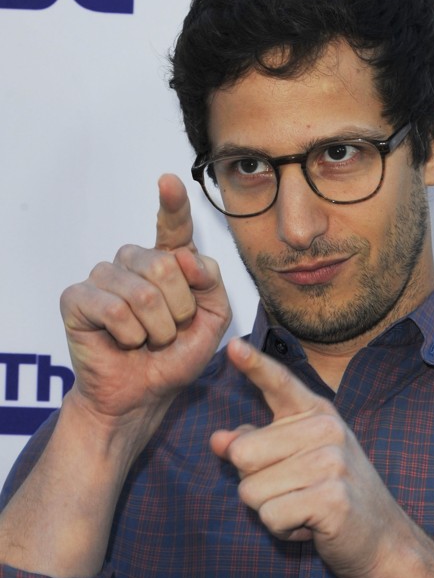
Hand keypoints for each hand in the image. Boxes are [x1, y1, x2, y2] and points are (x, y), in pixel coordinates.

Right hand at [60, 174, 231, 434]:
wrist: (142, 396)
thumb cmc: (173, 358)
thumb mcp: (212, 323)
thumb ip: (212, 286)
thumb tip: (187, 257)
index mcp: (167, 263)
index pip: (172, 228)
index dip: (172, 204)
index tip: (169, 181)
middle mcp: (133, 263)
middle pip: (164, 266)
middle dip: (179, 311)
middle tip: (169, 333)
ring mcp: (102, 278)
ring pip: (141, 292)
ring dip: (156, 329)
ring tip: (147, 341)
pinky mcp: (77, 298)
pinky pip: (114, 310)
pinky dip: (129, 335)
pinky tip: (124, 342)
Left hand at [210, 338, 412, 577]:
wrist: (385, 541)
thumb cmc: (335, 498)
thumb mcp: (297, 463)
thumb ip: (256, 446)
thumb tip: (218, 440)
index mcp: (318, 414)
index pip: (280, 384)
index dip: (254, 365)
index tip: (233, 346)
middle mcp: (326, 430)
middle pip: (242, 454)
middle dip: (256, 484)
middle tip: (295, 492)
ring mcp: (332, 462)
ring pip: (251, 490)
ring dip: (271, 510)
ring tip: (306, 508)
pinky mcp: (332, 498)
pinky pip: (270, 515)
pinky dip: (283, 529)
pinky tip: (311, 525)